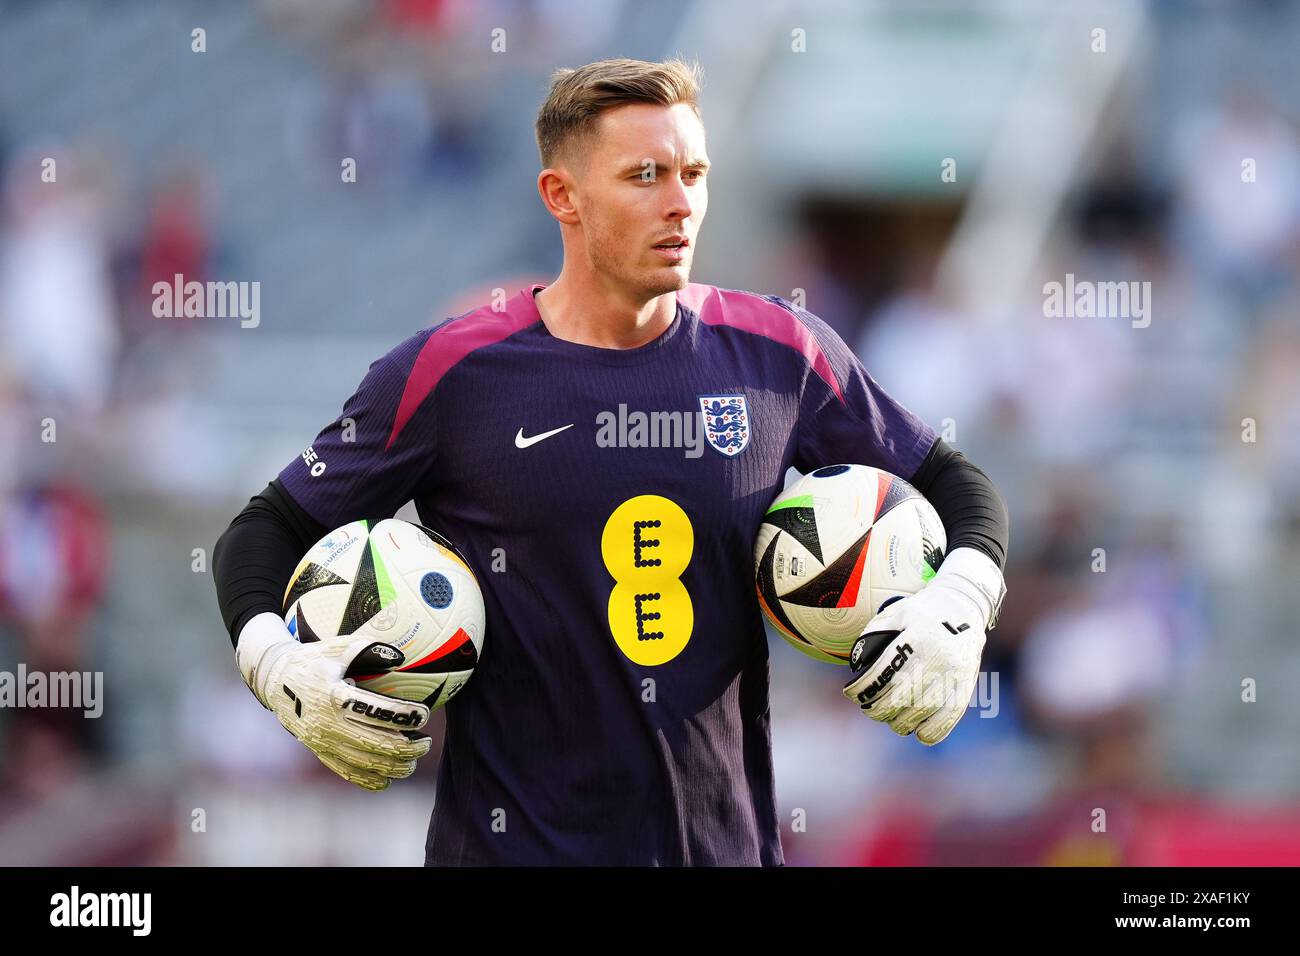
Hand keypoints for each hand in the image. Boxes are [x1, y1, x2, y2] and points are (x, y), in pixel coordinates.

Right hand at [237, 613, 431, 789]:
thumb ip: (371, 649)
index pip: (379, 712)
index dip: (405, 716)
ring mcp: (322, 742)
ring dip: (395, 767)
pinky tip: (387, 780)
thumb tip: (401, 657)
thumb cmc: (314, 659)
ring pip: (365, 764)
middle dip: (408, 748)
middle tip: (426, 743)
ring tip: (413, 761)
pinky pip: (347, 773)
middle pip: (377, 744)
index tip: (424, 715)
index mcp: (335, 696)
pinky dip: (370, 780)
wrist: (275, 681)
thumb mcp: (339, 647)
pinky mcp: (319, 752)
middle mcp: (329, 724)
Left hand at [842, 548, 1003, 744]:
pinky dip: (930, 732)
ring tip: (890, 718)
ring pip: (920, 713)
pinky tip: (918, 731)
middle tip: (869, 709)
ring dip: (899, 722)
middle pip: (899, 698)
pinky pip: (948, 720)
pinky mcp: (967, 687)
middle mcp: (937, 659)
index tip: (851, 695)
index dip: (862, 690)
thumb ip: (874, 634)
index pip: (882, 674)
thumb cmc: (924, 611)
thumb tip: (856, 666)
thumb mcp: (896, 613)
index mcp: (916, 639)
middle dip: (878, 710)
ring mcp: (954, 675)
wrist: (966, 605)